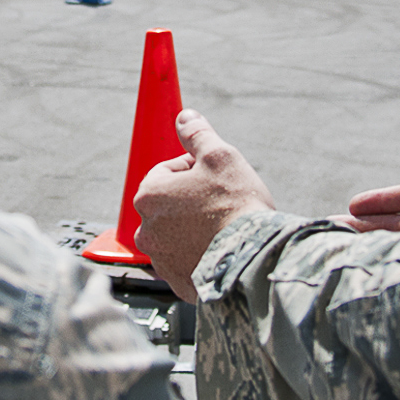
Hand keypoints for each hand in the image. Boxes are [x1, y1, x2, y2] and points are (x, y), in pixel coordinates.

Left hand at [134, 109, 276, 302]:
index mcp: (149, 195)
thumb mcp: (219, 156)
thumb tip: (184, 117)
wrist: (252, 258)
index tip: (218, 179)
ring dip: (195, 229)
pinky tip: (221, 251)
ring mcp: (161, 259)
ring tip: (223, 229)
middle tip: (223, 204)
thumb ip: (197, 134)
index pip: (168, 170)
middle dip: (192, 201)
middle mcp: (146, 230)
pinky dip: (200, 256)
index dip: (196, 170)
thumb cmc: (236, 205)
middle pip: (170, 204)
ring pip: (178, 234)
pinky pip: (187, 262)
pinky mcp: (177, 283)